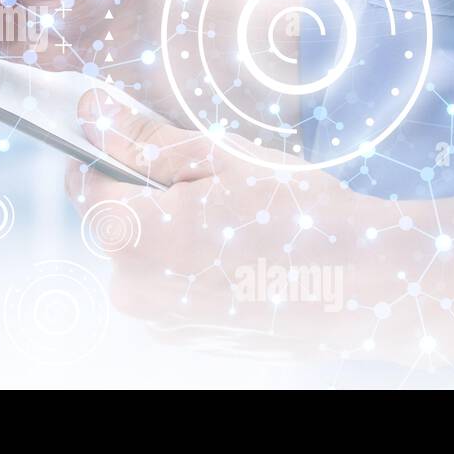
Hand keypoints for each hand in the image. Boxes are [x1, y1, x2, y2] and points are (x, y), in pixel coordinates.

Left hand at [63, 89, 453, 364]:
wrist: (368, 286)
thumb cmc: (296, 213)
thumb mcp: (217, 156)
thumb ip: (143, 137)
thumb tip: (92, 111)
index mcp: (128, 235)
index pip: (84, 180)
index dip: (109, 154)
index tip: (140, 142)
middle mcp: (129, 288)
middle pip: (116, 223)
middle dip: (150, 198)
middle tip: (216, 189)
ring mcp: (156, 323)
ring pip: (144, 257)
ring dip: (173, 236)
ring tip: (236, 228)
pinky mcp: (183, 342)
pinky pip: (169, 289)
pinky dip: (192, 270)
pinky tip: (241, 259)